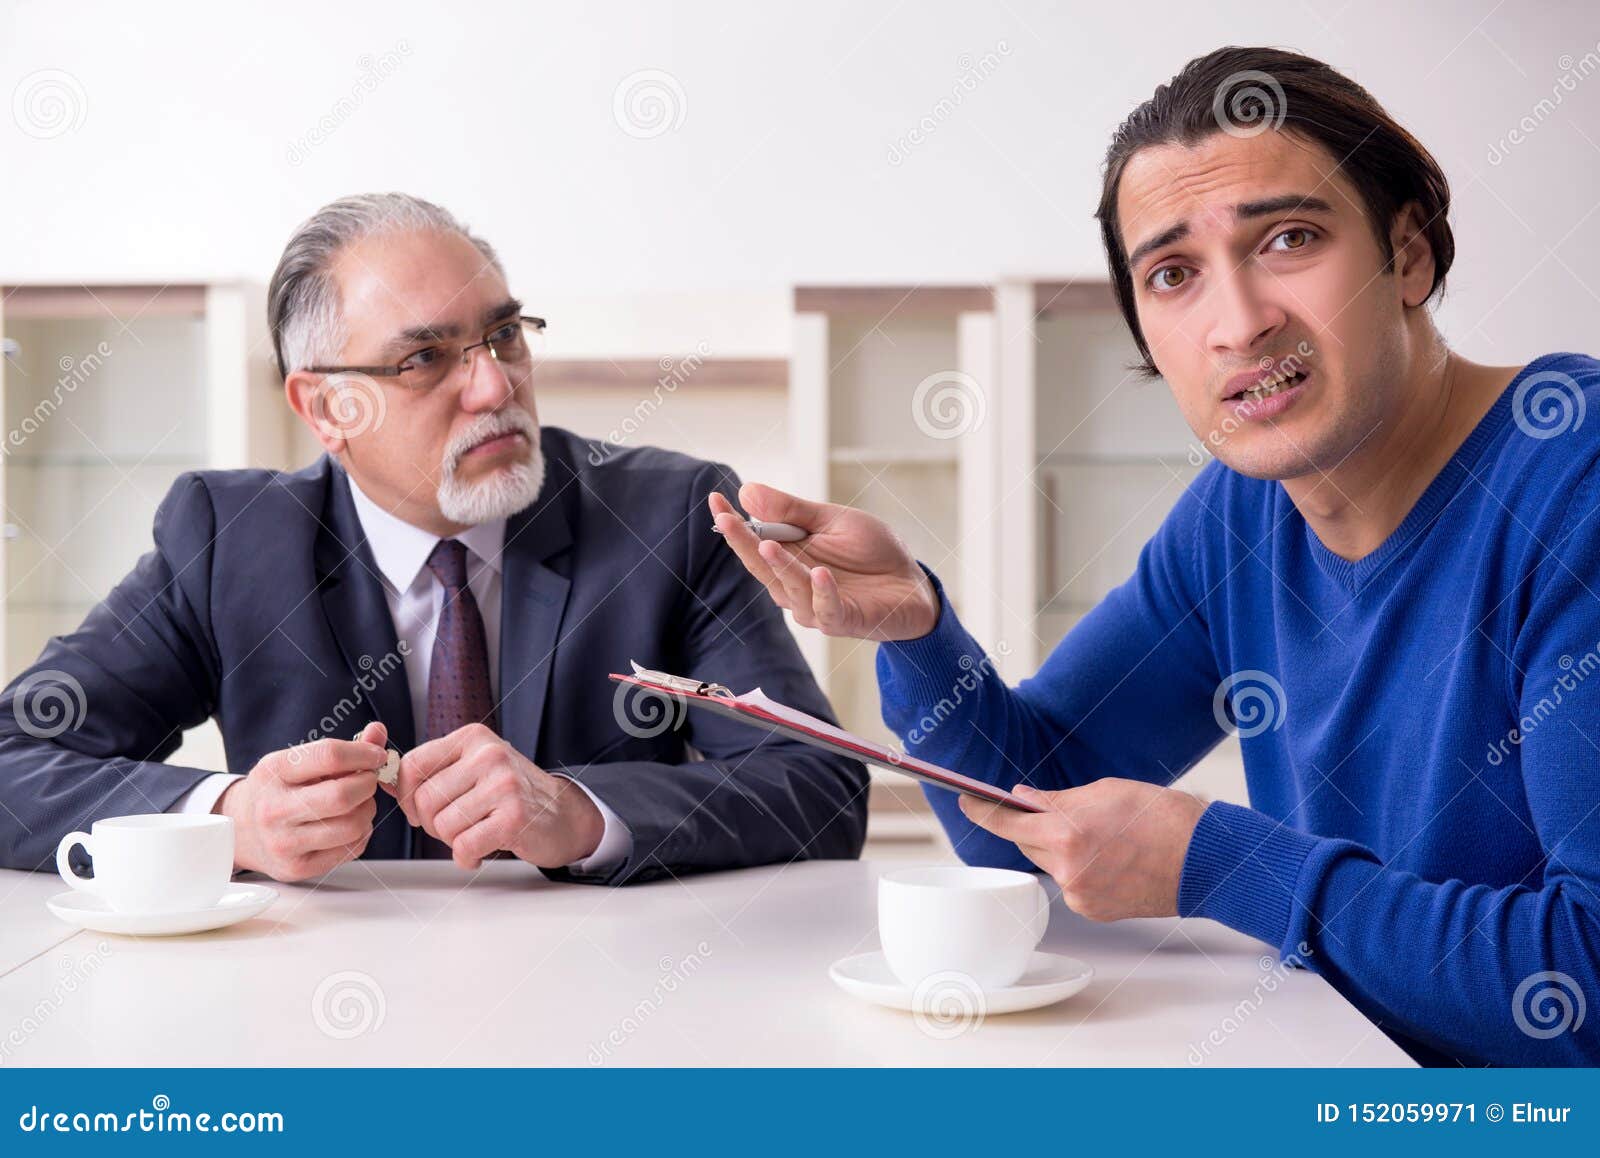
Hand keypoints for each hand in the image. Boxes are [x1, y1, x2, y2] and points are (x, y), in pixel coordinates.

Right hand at [215, 721, 384, 881]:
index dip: (364, 752)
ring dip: (367, 810)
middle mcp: (274, 809)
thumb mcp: (298, 762)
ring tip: (357, 803)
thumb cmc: (278, 791)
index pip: (329, 755)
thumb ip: (342, 749)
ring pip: (353, 825)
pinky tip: (347, 824)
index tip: (376, 755)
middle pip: (343, 795)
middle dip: (368, 784)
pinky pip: (352, 849)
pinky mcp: (297, 867)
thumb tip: (378, 732)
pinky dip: (361, 833)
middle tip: (367, 780)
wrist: (242, 831)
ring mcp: (284, 842)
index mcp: (274, 772)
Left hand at [383, 723, 604, 869]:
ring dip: (451, 841)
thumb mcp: (472, 769)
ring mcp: (504, 784)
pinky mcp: (514, 816)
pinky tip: (481, 851)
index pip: (412, 766)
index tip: (417, 810)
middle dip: (430, 824)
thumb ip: (432, 772)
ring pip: (442, 825)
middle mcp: (488, 754)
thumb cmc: (509, 795)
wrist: (562, 814)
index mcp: (472, 738)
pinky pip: (464, 845)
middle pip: (425, 800)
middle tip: (453, 828)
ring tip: (473, 835)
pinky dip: (466, 857)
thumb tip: (382, 779)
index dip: (406, 796)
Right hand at [708, 484, 939, 640]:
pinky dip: (823, 592)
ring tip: (769, 543)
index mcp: (788, 558)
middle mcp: (794, 585)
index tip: (715, 499)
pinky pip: (828, 609)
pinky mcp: (843, 620)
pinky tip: (820, 573)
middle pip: (761, 566)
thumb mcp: (832, 520)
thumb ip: (792, 511)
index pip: (752, 542)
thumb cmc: (871, 551)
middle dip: (743, 542)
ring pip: (790, 589)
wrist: (911, 582)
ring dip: (780, 567)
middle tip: (727, 519)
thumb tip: (747, 491)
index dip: (732, 524)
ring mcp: (815, 606)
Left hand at [959, 779, 1208, 920]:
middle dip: (1037, 827)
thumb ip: (1057, 799)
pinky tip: (1111, 859)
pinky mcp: (1093, 911)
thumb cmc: (1164, 818)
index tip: (966, 802)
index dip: (982, 812)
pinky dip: (1080, 869)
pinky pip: (1071, 884)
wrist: (1205, 860)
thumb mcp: (1106, 792)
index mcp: (1067, 832)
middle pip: (1028, 843)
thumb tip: (1023, 800)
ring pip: (1051, 864)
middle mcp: (1068, 868)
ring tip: (1103, 837)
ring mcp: (1080, 894)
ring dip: (1062, 848)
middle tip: (1065, 814)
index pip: (1007, 823)